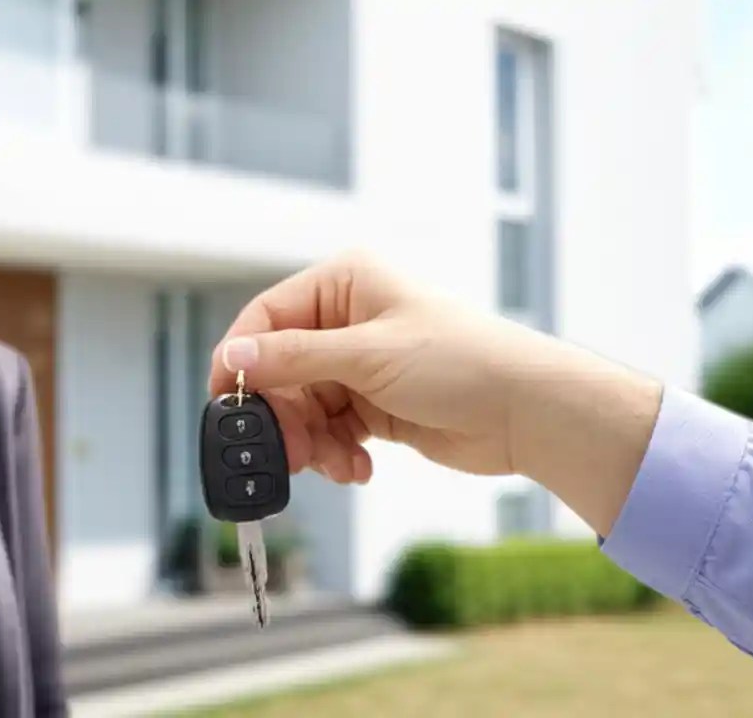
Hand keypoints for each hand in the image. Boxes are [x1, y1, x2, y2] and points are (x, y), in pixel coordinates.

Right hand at [208, 249, 662, 535]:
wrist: (526, 412)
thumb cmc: (460, 362)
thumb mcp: (368, 355)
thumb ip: (295, 358)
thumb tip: (234, 357)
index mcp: (344, 284)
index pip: (268, 318)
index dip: (243, 360)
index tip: (226, 402)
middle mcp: (347, 320)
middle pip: (281, 370)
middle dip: (284, 415)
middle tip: (290, 451)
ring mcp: (360, 365)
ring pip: (303, 407)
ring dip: (311, 442)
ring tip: (335, 465)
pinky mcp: (374, 405)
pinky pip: (331, 430)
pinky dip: (336, 453)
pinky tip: (357, 467)